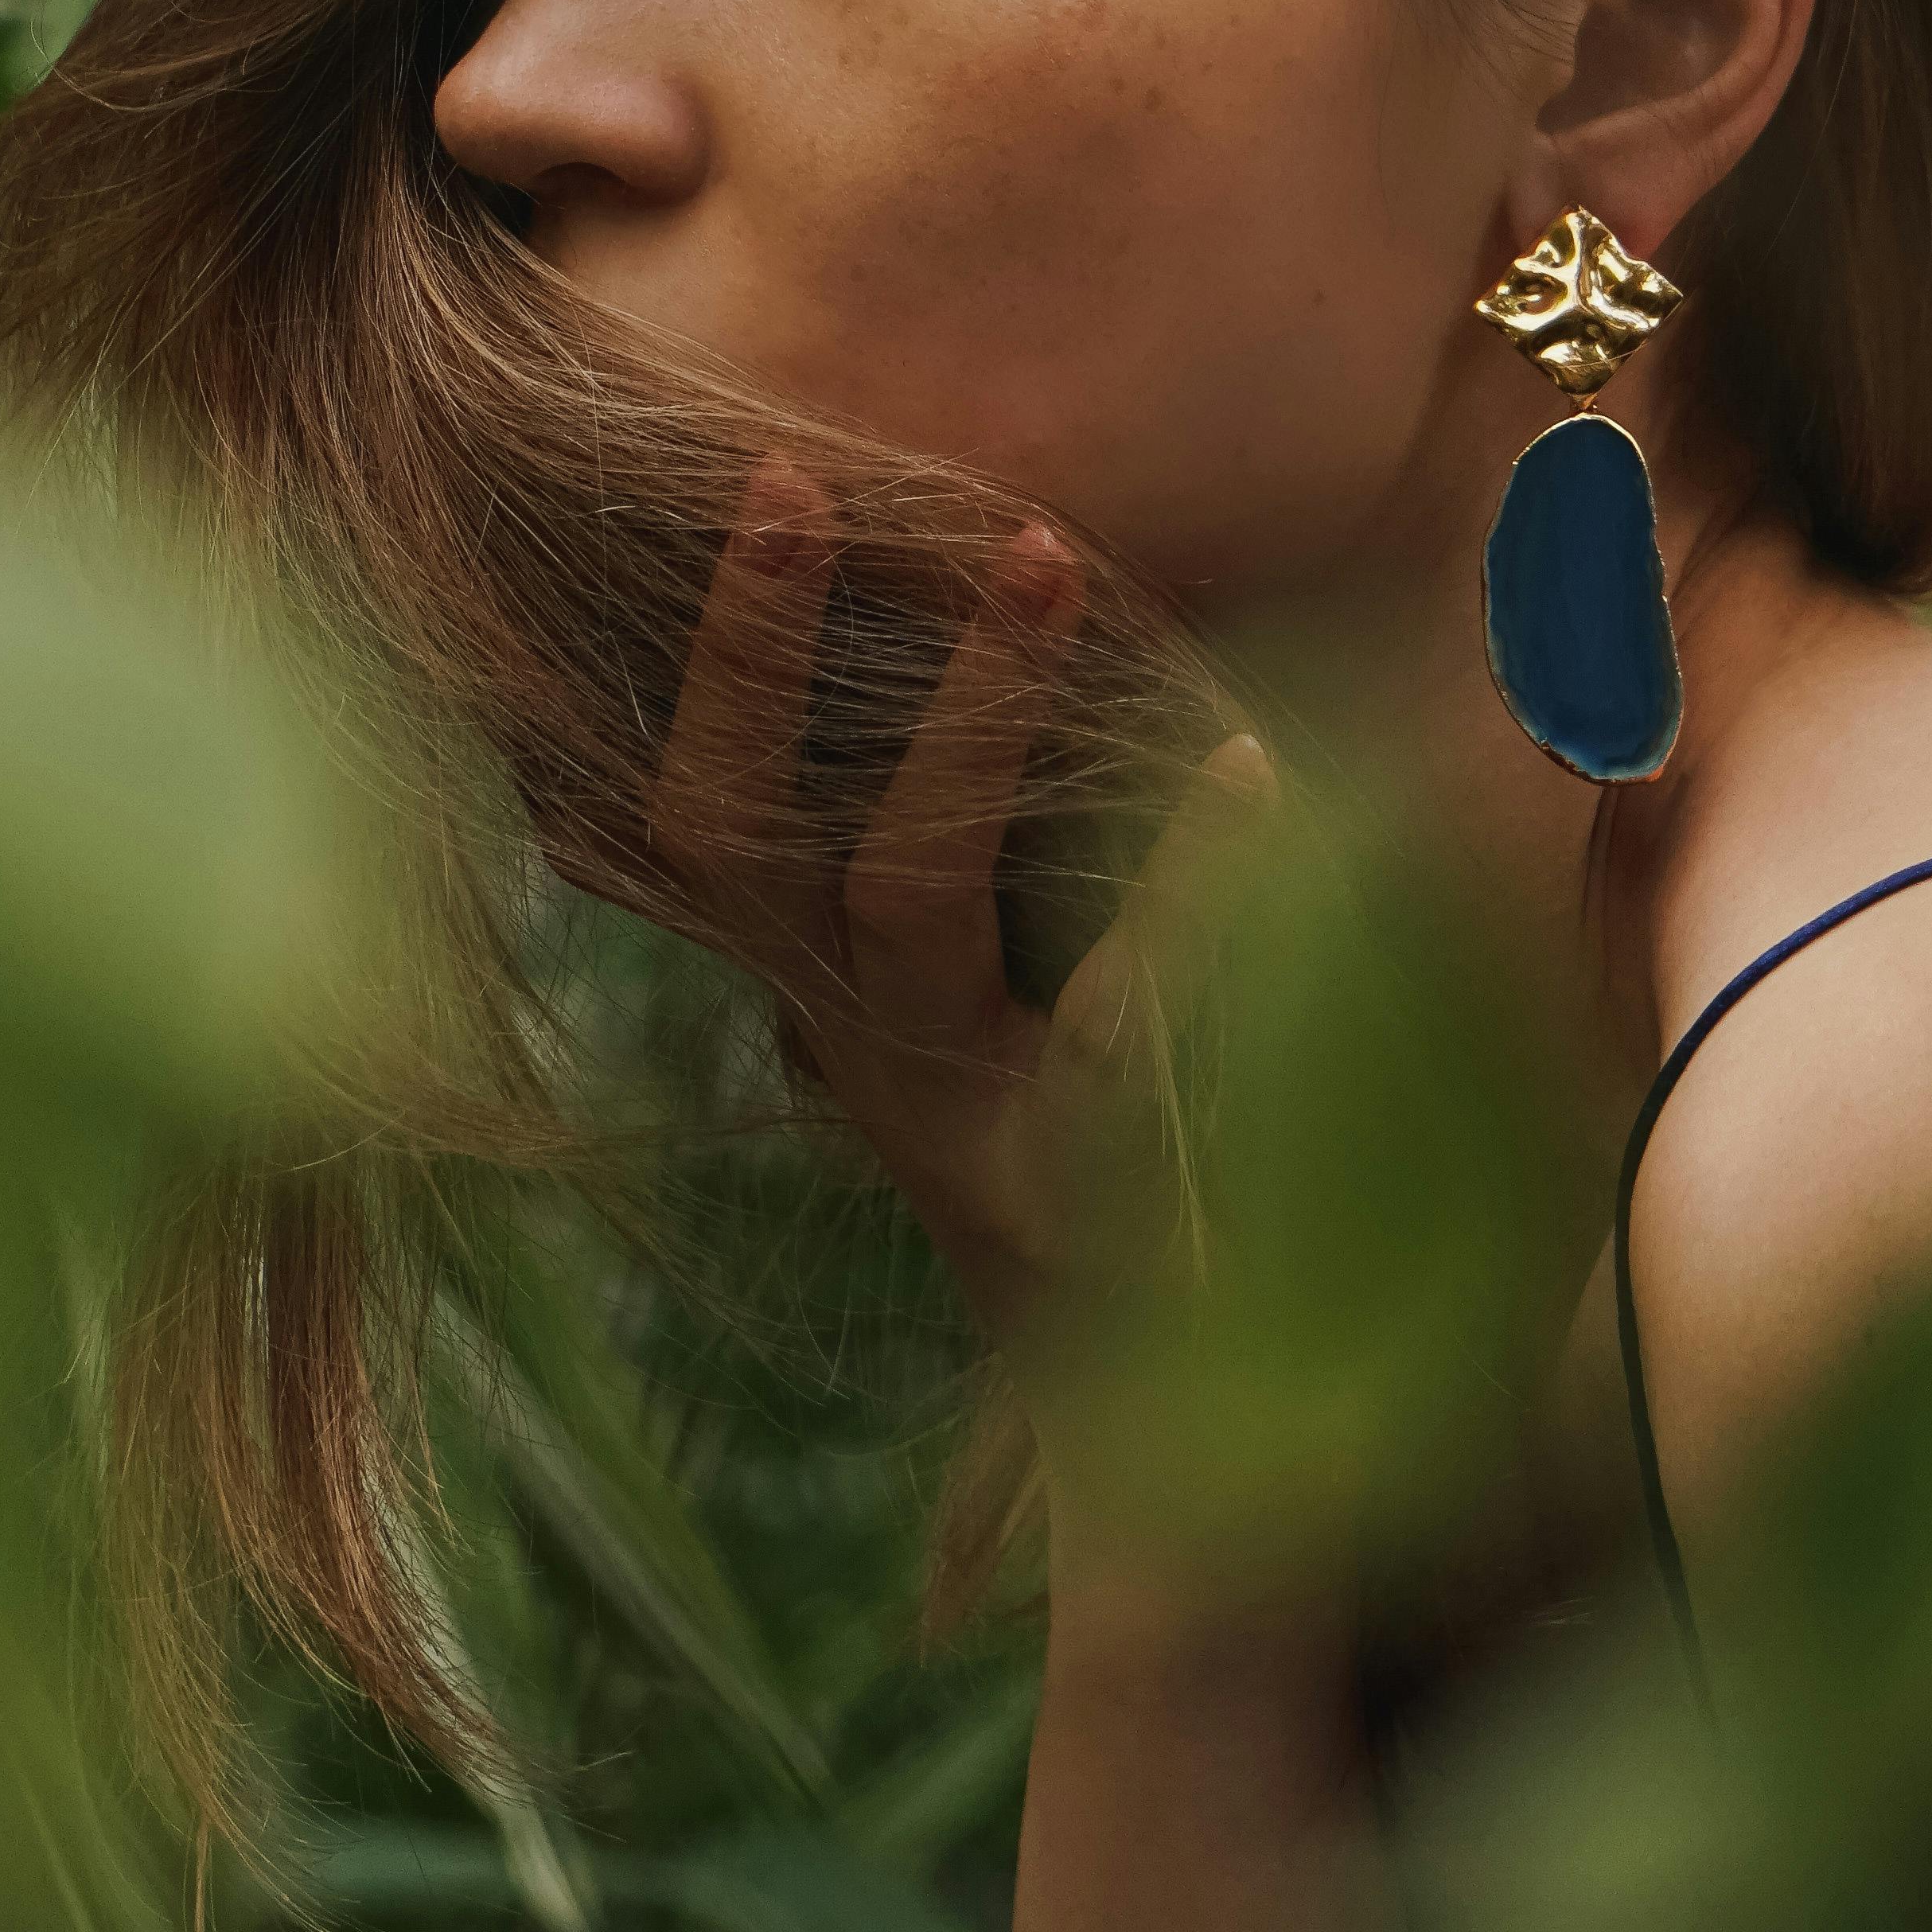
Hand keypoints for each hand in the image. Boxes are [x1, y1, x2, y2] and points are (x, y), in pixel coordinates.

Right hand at [645, 457, 1273, 1441]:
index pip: (679, 809)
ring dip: (963, 714)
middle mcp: (859, 1044)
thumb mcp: (1026, 997)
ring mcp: (957, 1117)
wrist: (1187, 1462)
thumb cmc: (1119, 1167)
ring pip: (903, 900)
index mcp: (830, 989)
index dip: (687, 650)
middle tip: (790, 477)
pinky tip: (1252, 768)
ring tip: (1045, 556)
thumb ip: (1018, 830)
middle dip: (744, 647)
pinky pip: (1107, 1016)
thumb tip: (1064, 604)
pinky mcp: (1082, 1193)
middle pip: (725, 831)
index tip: (744, 469)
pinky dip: (1184, 881)